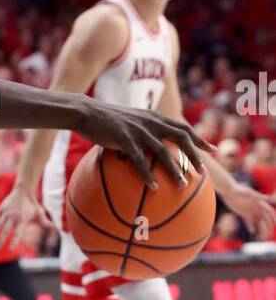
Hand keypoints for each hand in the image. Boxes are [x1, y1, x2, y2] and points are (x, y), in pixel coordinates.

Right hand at [0, 185, 50, 249]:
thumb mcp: (39, 212)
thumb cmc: (32, 204)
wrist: (24, 190)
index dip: (15, 240)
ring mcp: (6, 213)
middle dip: (1, 240)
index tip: (12, 247)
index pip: (18, 232)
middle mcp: (13, 217)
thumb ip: (44, 221)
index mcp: (22, 220)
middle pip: (6, 230)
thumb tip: (52, 226)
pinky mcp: (1, 208)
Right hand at [76, 97, 213, 188]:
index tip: (212, 150)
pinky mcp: (124, 139)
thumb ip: (142, 132)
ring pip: (163, 151)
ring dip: (175, 169)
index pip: (183, 128)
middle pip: (181, 138)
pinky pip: (140, 160)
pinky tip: (154, 188)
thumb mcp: (129, 122)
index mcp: (155, 118)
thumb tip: (149, 151)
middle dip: (195, 155)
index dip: (199, 139)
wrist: (87, 111)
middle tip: (202, 173)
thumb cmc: (106, 120)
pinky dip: (148, 175)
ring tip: (183, 186)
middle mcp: (151, 122)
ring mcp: (139, 130)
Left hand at [225, 185, 275, 239]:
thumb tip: (271, 199)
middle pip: (265, 219)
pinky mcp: (244, 214)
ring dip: (261, 229)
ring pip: (258, 222)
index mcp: (261, 203)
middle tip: (267, 234)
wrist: (229, 191)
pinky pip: (249, 222)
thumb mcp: (251, 194)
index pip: (270, 212)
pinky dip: (251, 227)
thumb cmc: (240, 191)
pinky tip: (252, 231)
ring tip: (260, 236)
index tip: (275, 224)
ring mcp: (251, 211)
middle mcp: (257, 208)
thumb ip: (261, 198)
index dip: (273, 218)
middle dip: (267, 227)